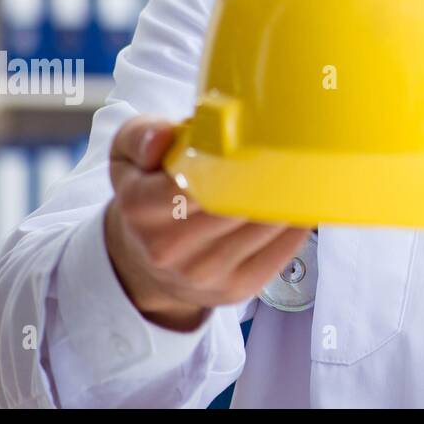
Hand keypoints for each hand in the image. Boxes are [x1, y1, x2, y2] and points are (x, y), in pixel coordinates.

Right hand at [104, 116, 312, 331]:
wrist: (144, 261)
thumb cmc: (147, 194)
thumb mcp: (127, 155)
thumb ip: (142, 135)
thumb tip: (165, 136)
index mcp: (140, 207)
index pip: (194, 180)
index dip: (230, 158)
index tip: (255, 140)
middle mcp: (168, 247)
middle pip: (237, 201)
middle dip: (266, 174)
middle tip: (286, 151)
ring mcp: (203, 273)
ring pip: (264, 224)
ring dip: (286, 196)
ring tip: (294, 174)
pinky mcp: (235, 288)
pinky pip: (282, 250)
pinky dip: (296, 223)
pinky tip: (295, 204)